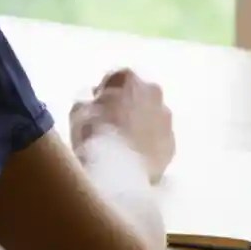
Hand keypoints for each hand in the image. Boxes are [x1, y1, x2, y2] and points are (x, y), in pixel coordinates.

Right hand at [70, 69, 174, 183]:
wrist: (118, 172)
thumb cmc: (94, 136)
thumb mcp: (78, 114)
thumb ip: (87, 102)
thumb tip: (94, 104)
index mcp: (130, 80)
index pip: (118, 77)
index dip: (105, 90)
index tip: (96, 103)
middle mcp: (154, 94)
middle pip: (140, 94)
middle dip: (127, 104)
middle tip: (111, 122)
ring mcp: (166, 120)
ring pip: (152, 117)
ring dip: (140, 124)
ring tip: (122, 143)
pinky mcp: (172, 145)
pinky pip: (158, 139)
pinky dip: (148, 144)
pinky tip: (133, 156)